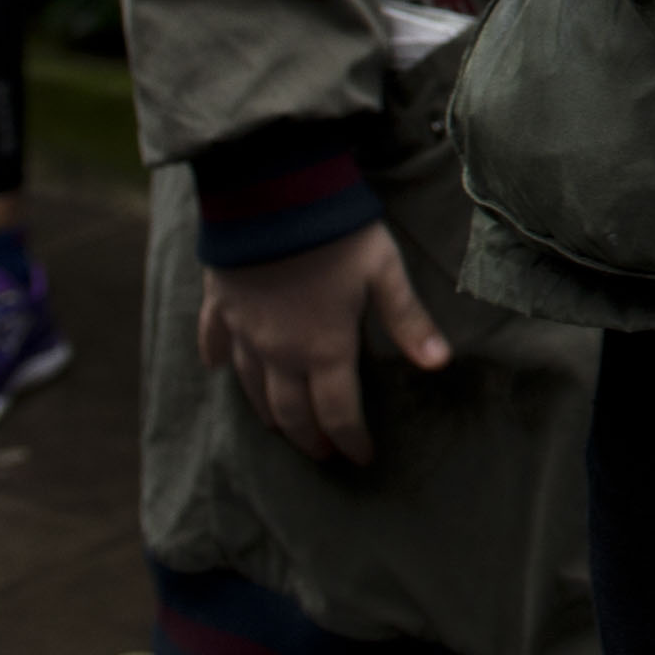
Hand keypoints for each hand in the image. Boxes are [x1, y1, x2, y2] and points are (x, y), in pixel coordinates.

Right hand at [197, 219, 451, 463]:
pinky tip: (218, 370)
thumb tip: (440, 363)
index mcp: (323, 348)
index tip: (361, 458)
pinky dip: (218, 362)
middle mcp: (278, 352)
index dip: (351, 440)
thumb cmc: (337, 232)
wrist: (272, 196)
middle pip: (291, 411)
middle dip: (310, 437)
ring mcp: (243, 332)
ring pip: (251, 387)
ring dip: (268, 412)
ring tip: (281, 426)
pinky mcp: (219, 306)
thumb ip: (408, 320)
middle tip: (323, 452)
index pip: (338, 411)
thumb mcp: (384, 272)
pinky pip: (214, 344)